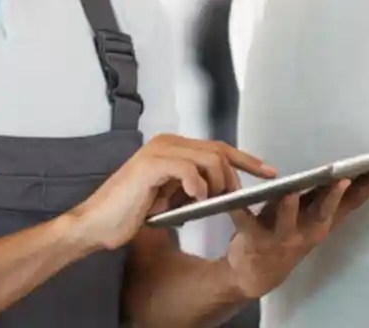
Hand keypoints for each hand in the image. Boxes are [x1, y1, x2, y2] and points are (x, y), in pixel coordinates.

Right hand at [67, 134, 276, 250]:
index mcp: (173, 149)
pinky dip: (198, 185)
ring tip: (213, 201)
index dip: (248, 159)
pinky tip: (196, 199)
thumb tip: (225, 190)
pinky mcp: (151, 165)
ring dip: (219, 181)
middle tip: (239, 197)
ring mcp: (159, 152)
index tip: (271, 173)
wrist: (96, 225)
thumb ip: (194, 189)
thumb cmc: (131, 214)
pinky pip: (189, 169)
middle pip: (220, 149)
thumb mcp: (172, 200)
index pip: (220, 147)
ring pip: (209, 157)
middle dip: (237, 174)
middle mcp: (168, 143)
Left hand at [224, 167, 368, 299]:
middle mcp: (309, 230)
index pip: (353, 201)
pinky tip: (234, 200)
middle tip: (344, 177)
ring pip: (288, 220)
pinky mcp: (256, 240)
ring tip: (291, 192)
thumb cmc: (286, 231)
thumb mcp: (311, 214)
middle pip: (325, 211)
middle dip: (335, 195)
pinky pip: (245, 222)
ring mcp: (283, 237)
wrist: (256, 272)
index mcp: (325, 220)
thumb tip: (349, 172)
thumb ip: (328, 196)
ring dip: (289, 207)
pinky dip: (239, 210)